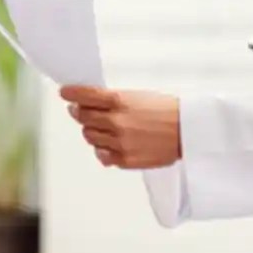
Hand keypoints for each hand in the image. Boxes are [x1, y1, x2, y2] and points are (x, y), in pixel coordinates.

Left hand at [60, 85, 181, 169]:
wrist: (188, 131)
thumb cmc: (166, 110)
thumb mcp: (138, 96)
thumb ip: (112, 99)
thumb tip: (87, 102)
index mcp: (120, 101)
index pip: (84, 96)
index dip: (70, 93)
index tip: (64, 93)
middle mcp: (117, 122)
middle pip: (82, 117)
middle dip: (79, 111)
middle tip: (79, 110)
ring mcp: (119, 142)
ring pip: (89, 136)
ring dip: (91, 130)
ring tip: (102, 127)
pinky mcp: (125, 159)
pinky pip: (102, 155)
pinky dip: (102, 149)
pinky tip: (110, 143)